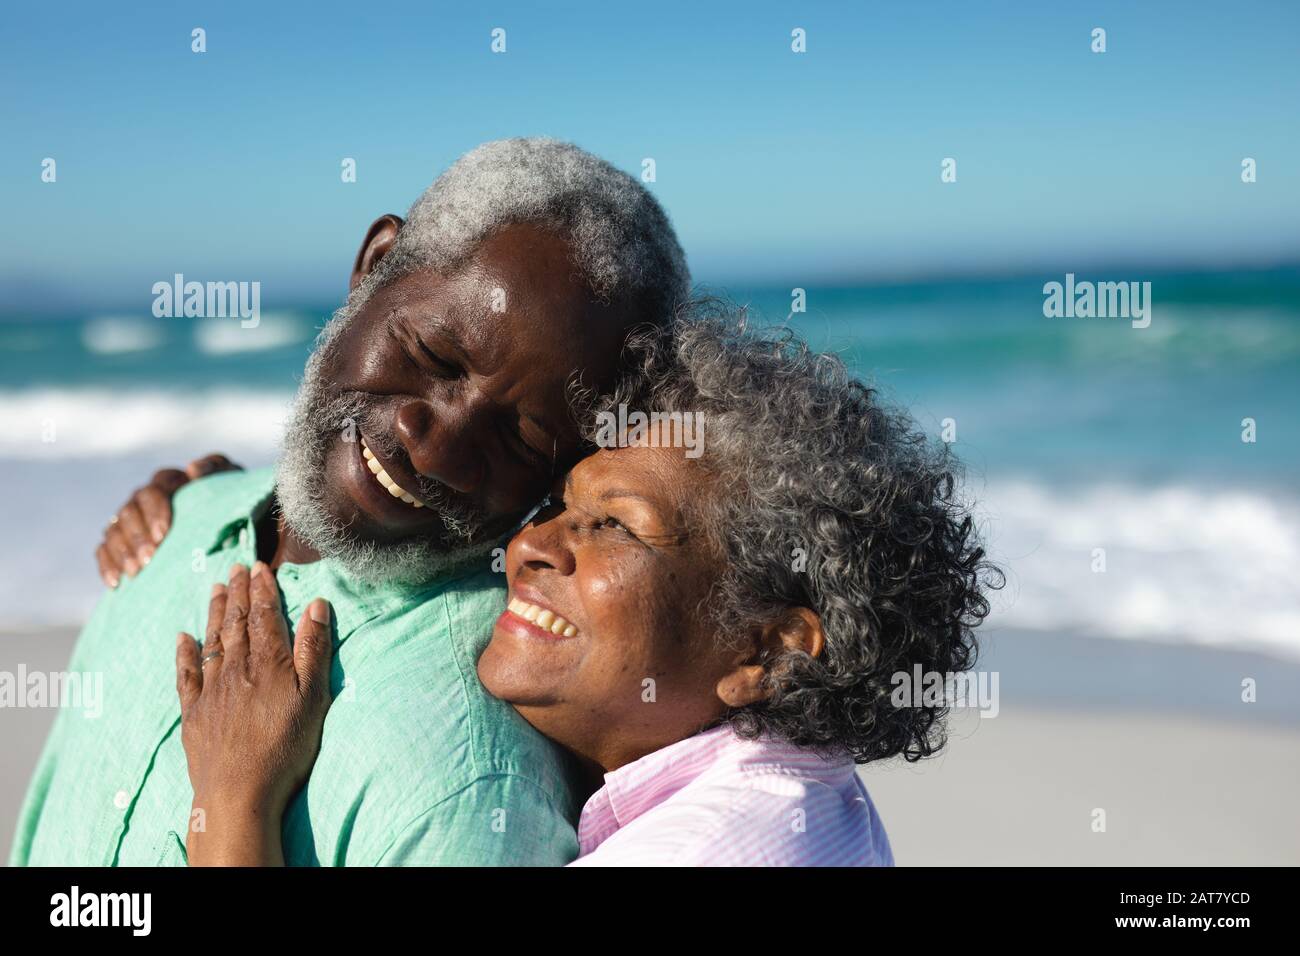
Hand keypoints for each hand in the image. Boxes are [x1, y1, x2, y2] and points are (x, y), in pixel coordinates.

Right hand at [96, 453, 241, 586]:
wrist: (230, 526)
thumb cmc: (232, 501)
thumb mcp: (231, 481)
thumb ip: (215, 469)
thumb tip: (192, 470)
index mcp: (169, 482)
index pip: (154, 491)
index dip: (155, 512)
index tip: (164, 534)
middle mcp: (145, 497)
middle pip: (130, 512)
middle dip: (138, 536)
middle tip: (150, 559)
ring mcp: (131, 519)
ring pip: (114, 530)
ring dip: (122, 552)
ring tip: (136, 572)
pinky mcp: (122, 540)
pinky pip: (104, 549)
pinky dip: (107, 565)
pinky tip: (117, 583)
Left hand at [176, 563, 332, 862]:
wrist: (239, 792)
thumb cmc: (286, 747)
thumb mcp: (314, 698)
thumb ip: (314, 650)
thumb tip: (317, 605)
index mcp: (269, 663)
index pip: (266, 615)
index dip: (263, 589)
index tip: (260, 567)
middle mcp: (237, 669)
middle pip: (237, 622)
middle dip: (238, 592)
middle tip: (236, 567)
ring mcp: (212, 690)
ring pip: (213, 641)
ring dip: (216, 612)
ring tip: (217, 589)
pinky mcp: (194, 713)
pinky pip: (186, 675)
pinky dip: (185, 653)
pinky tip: (183, 637)